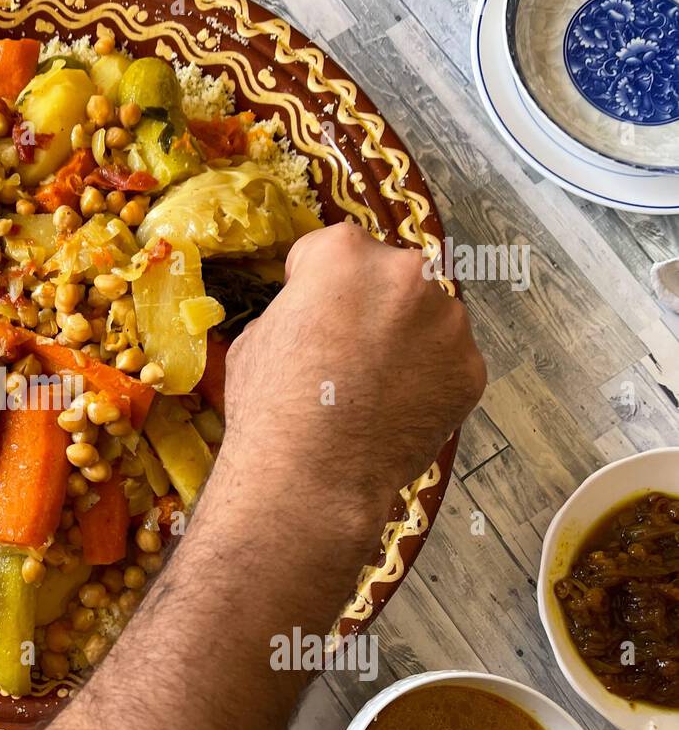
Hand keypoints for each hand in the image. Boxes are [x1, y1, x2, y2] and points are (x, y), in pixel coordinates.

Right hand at [219, 222, 485, 530]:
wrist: (311, 479)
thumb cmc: (269, 406)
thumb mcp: (257, 338)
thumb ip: (297, 311)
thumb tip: (315, 318)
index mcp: (344, 254)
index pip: (331, 249)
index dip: (313, 284)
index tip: (307, 317)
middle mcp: (407, 273)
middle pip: (388, 277)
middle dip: (368, 305)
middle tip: (344, 353)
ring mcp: (448, 322)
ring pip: (425, 317)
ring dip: (405, 339)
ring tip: (373, 388)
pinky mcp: (471, 370)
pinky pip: (446, 362)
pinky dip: (427, 379)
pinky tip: (395, 409)